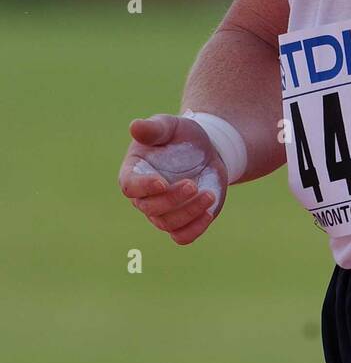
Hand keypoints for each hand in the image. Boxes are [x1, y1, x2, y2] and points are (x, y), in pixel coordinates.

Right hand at [118, 114, 227, 245]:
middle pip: (150, 208)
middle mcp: (144, 196)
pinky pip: (182, 236)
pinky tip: (209, 213)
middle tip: (193, 184)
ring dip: (189, 212)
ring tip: (210, 195)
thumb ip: (153, 128)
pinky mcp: (182, 220)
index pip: (129, 186)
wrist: (206, 150)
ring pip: (168, 224)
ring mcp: (162, 211)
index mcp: (134, 172)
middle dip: (173, 199)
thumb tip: (134, 126)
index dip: (143, 187)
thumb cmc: (181, 135)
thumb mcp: (170, 126)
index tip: (162, 182)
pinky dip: (194, 229)